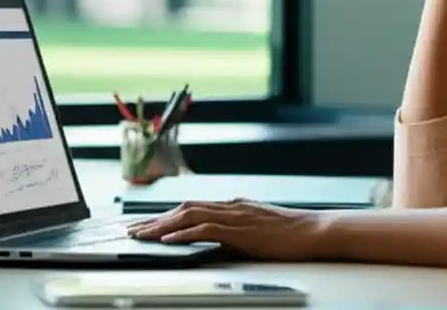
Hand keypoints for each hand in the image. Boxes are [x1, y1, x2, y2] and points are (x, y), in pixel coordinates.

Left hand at [126, 199, 324, 260]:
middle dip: (155, 219)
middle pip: (184, 208)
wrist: (313, 230)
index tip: (146, 224)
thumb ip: (235, 230)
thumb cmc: (289, 232)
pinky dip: (184, 234)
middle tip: (133, 230)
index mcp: (233, 205)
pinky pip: (205, 229)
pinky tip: (169, 240)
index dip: (166, 215)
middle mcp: (230, 206)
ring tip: (142, 235)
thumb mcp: (256, 228)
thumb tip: (214, 240)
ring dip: (162, 225)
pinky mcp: (240, 230)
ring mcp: (235, 216)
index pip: (192, 207)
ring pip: (189, 215)